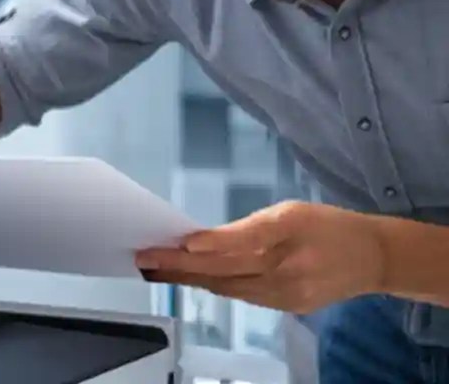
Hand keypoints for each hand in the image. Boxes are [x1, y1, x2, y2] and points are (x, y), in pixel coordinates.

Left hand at [135, 201, 386, 314]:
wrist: (372, 258)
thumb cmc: (325, 226)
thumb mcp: (291, 210)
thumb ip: (251, 226)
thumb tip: (203, 241)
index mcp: (290, 231)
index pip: (245, 240)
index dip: (213, 244)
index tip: (181, 244)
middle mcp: (287, 267)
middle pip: (226, 269)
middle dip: (180, 266)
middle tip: (144, 260)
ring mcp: (287, 292)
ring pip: (228, 287)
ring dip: (190, 279)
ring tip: (155, 270)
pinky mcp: (287, 307)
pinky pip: (242, 296)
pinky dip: (215, 285)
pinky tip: (190, 278)